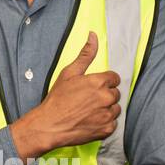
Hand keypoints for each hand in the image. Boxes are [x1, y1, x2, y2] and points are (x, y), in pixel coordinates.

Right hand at [12, 31, 119, 158]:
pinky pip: (113, 123)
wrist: (49, 125)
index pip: (114, 78)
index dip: (104, 81)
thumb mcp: (69, 73)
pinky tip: (91, 120)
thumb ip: (85, 54)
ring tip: (89, 110)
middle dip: (105, 95)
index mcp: (99, 82)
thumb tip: (93, 35)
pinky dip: (104, 122)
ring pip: (115, 108)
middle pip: (115, 93)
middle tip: (88, 99)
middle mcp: (106, 98)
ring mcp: (108, 115)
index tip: (93, 87)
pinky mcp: (107, 129)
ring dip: (106, 108)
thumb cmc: (57, 98)